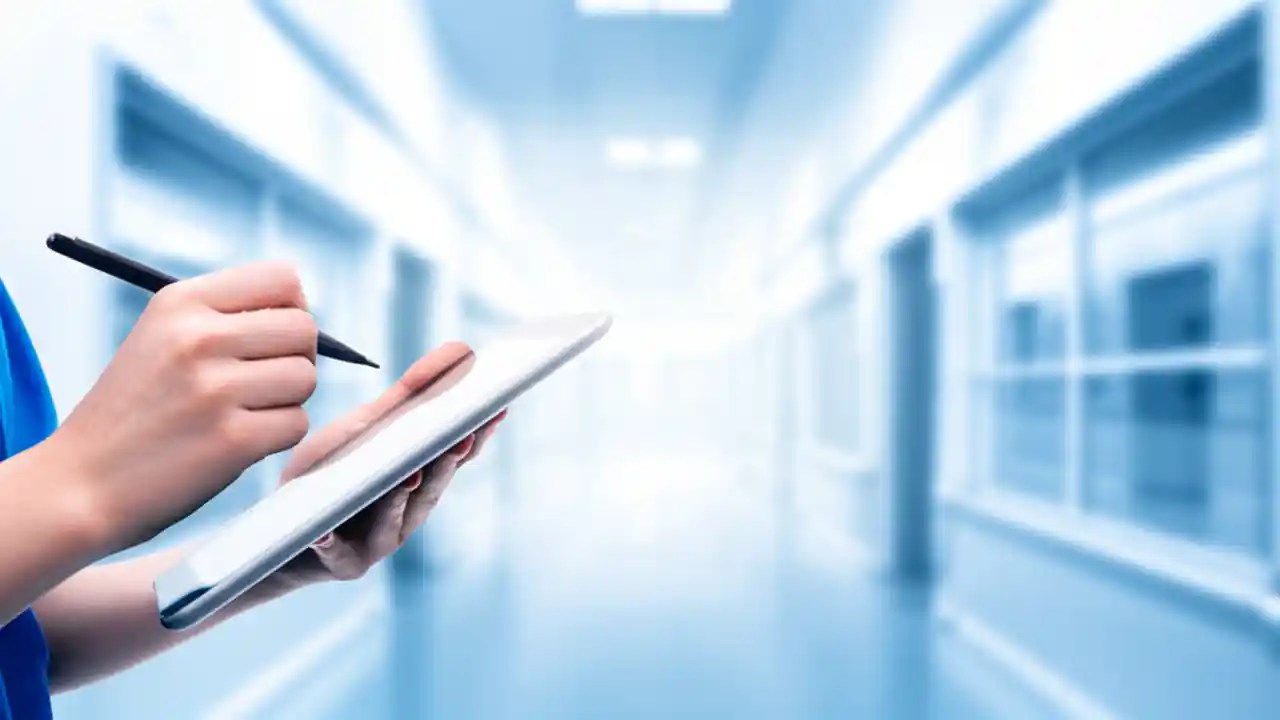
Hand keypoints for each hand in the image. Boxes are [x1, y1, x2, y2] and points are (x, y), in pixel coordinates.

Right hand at [48, 262, 317, 554]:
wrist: (80, 485)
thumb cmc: (135, 412)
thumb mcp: (161, 338)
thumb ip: (225, 317)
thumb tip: (303, 314)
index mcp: (180, 303)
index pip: (282, 279)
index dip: (291, 310)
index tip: (271, 338)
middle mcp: (196, 338)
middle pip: (304, 330)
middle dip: (295, 358)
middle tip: (261, 384)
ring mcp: (215, 389)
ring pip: (306, 378)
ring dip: (287, 401)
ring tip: (243, 413)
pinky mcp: (233, 439)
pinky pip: (297, 424)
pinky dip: (277, 438)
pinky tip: (237, 443)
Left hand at [271, 342, 503, 585]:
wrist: (279, 536)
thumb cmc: (327, 477)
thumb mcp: (362, 430)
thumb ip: (405, 398)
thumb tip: (458, 351)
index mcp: (419, 480)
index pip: (455, 455)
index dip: (478, 433)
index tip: (499, 407)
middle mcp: (409, 514)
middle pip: (433, 487)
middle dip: (448, 462)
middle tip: (463, 437)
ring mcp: (379, 543)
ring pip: (395, 520)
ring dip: (400, 500)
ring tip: (406, 478)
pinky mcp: (342, 565)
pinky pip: (338, 553)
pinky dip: (332, 542)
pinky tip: (324, 531)